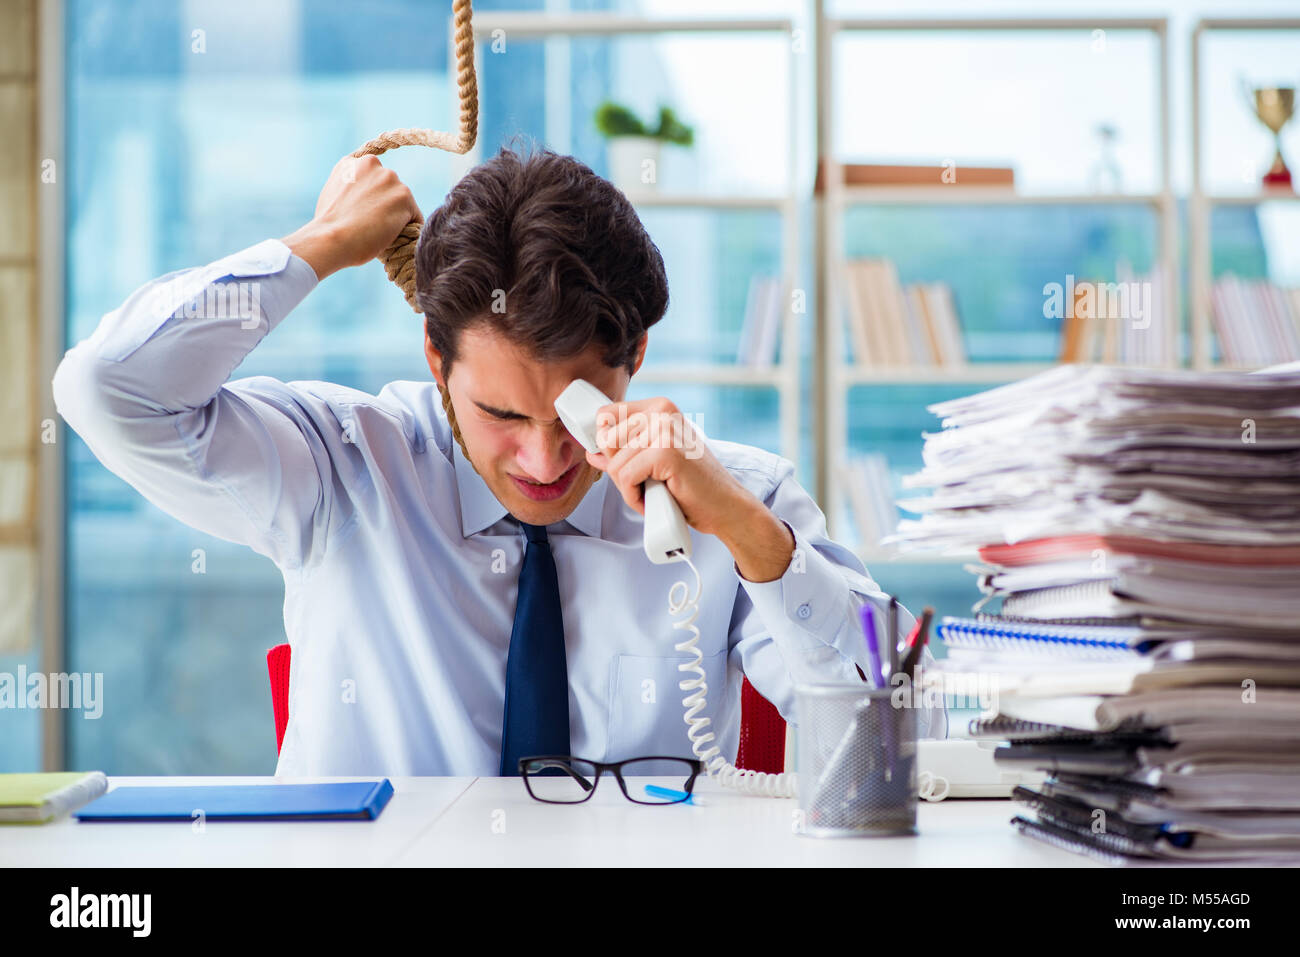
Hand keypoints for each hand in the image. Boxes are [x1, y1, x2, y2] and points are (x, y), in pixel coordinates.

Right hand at [281, 154, 421, 280]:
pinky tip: (392, 236)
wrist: (331, 238)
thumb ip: (350, 189)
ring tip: (379, 232)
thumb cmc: (327, 227)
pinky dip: (409, 228)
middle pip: (389, 187)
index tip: (366, 211)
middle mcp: (372, 163)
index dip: (371, 197)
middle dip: (386, 204)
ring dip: (397, 216)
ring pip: (402, 202)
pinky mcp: (404, 195)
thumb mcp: (333, 195)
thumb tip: (361, 199)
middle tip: (373, 225)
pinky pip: (415, 216)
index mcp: (351, 162)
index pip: (372, 177)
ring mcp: (390, 178)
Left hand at [586, 397, 794, 580]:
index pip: (606, 415)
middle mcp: (661, 411)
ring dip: (629, 488)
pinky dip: (635, 497)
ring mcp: (664, 430)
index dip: (608, 445)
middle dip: (619, 470)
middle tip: (647, 482)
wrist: (725, 507)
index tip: (625, 462)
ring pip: (614, 464)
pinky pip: (625, 478)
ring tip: (655, 491)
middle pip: (606, 441)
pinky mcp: (666, 452)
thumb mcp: (653, 463)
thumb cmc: (691, 485)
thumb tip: (593, 451)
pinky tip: (657, 498)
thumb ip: (623, 454)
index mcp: (658, 407)